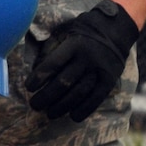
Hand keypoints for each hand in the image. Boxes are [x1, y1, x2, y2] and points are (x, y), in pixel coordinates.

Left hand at [26, 0, 139, 123]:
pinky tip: (73, 116)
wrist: (116, 29)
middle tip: (35, 105)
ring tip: (49, 114)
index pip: (52, 64)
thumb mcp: (68, 32)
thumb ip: (55, 49)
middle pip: (63, 83)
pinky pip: (96, 98)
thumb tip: (36, 70)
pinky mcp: (109, 79)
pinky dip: (84, 110)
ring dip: (61, 106)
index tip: (29, 87)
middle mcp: (87, 57)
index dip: (38, 78)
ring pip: (78, 93)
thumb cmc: (84, 32)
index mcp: (74, 44)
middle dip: (46, 97)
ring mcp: (99, 69)